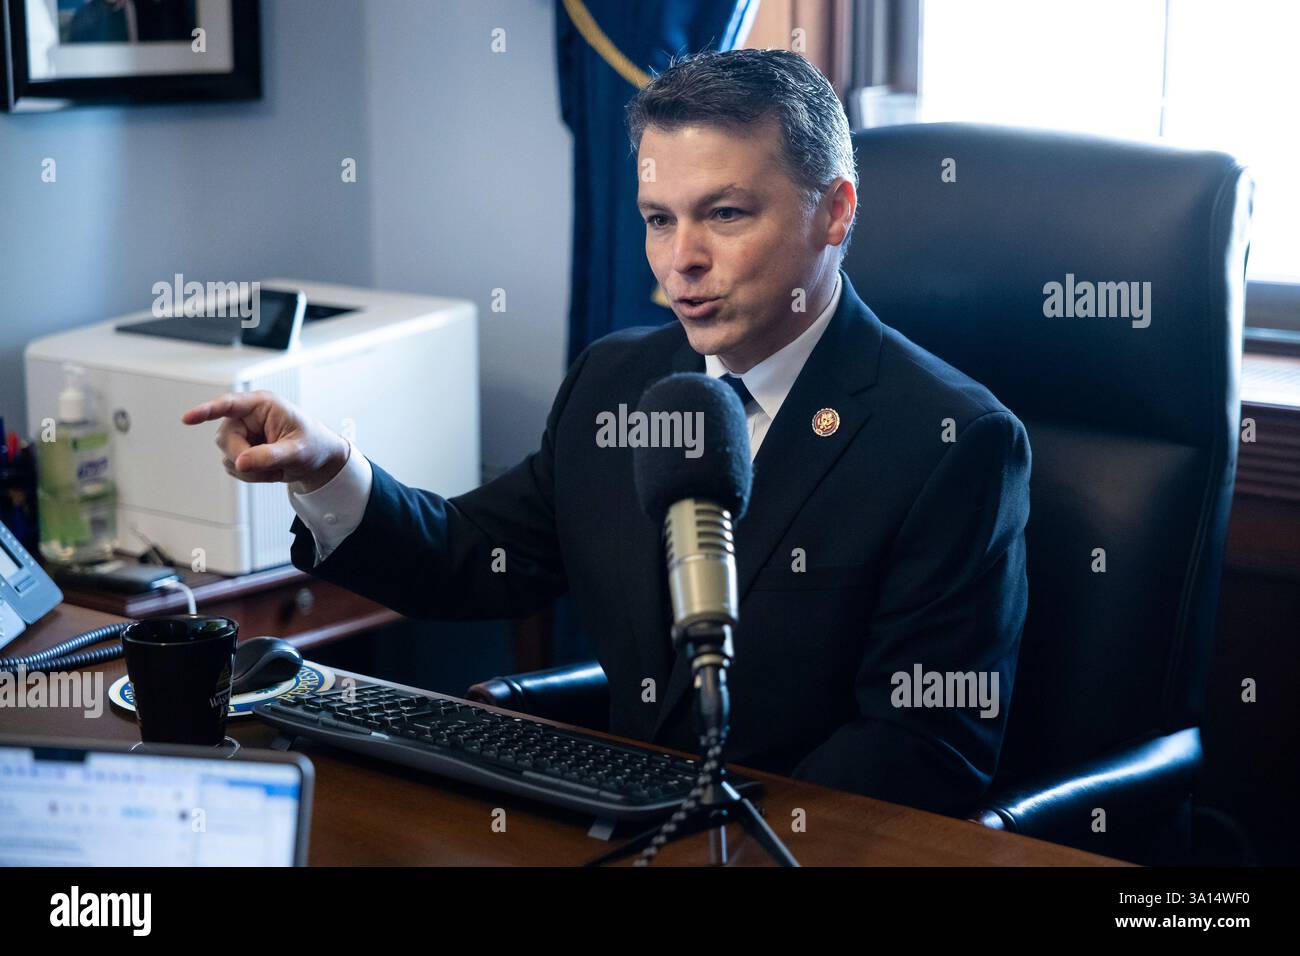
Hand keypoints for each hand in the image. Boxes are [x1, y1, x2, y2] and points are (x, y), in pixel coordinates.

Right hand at [180, 390, 348, 491]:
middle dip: (245, 458)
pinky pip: (233, 467)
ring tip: (277, 467)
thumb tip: (240, 463)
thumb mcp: (297, 451)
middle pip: (225, 439)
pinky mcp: (240, 450)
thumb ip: (269, 456)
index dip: (207, 411)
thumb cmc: (313, 445)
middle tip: (272, 465)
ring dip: (251, 470)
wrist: (318, 459)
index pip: (229, 404)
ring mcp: (241, 433)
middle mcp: (247, 416)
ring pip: (227, 456)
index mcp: (262, 405)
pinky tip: (269, 470)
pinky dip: (251, 475)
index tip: (188, 418)